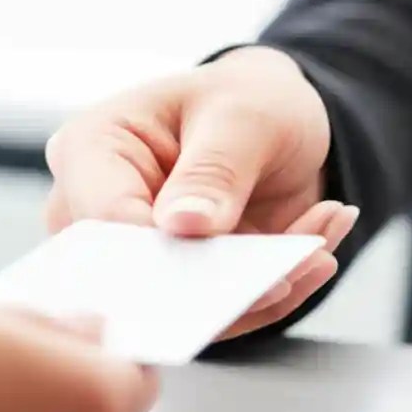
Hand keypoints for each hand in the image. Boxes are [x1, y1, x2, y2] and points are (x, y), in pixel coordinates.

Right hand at [45, 47, 359, 338]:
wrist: (280, 120)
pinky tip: (319, 252)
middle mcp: (100, 212)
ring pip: (189, 307)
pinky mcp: (186, 284)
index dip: (160, 252)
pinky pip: (226, 312)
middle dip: (221, 284)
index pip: (105, 219)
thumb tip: (184, 226)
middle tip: (291, 270)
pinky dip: (280, 288)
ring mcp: (143, 255)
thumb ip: (214, 169)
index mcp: (92, 150)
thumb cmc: (248, 100)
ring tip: (319, 252)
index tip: (229, 263)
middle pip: (139, 277)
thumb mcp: (243, 115)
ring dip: (262, 291)